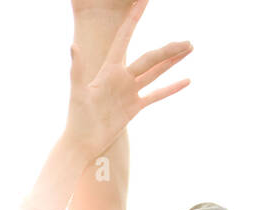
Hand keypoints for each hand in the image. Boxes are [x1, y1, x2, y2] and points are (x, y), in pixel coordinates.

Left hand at [64, 0, 190, 158]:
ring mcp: (129, 92)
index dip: (134, 18)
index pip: (124, 37)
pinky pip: (156, 94)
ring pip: (156, 71)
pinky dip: (171, 88)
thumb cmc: (76, 118)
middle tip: (188, 41)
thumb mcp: (78, 93)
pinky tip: (186, 80)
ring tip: (189, 48)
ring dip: (172, 61)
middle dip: (169, 49)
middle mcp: (121, 77)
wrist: (82, 143)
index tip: (143, 0)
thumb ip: (77, 69)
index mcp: (109, 70)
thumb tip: (73, 45)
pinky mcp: (134, 107)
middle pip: (150, 58)